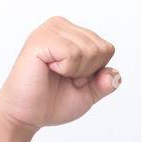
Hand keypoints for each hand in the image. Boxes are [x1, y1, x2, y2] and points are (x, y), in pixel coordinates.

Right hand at [0, 16, 121, 131]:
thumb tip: (115, 74)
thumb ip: (105, 83)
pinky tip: (48, 69)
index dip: (95, 72)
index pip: (107, 49)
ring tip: (54, 74)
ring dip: (75, 72)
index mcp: (73, 34)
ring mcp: (50, 29)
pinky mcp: (40, 39)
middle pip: (101, 49)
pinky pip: (72, 53)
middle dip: (87, 72)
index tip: (72, 79)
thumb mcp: (88, 94)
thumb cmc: (51, 102)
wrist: (25, 115)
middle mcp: (61, 26)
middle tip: (62, 78)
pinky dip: (65, 69)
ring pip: (89, 50)